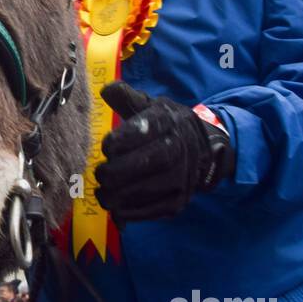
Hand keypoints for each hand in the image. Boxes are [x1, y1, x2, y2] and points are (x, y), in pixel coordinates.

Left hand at [93, 82, 234, 221]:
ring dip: (116, 195)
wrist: (202, 151)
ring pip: (145, 191)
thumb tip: (108, 89)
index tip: (106, 145)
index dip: (122, 140)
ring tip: (102, 191)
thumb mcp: (150, 106)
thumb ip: (127, 98)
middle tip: (100, 173)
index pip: (145, 129)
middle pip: (146, 162)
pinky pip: (149, 212)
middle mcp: (179, 149)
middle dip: (116, 171)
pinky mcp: (177, 202)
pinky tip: (114, 206)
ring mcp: (180, 179)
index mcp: (168, 122)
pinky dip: (127, 212)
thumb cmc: (164, 127)